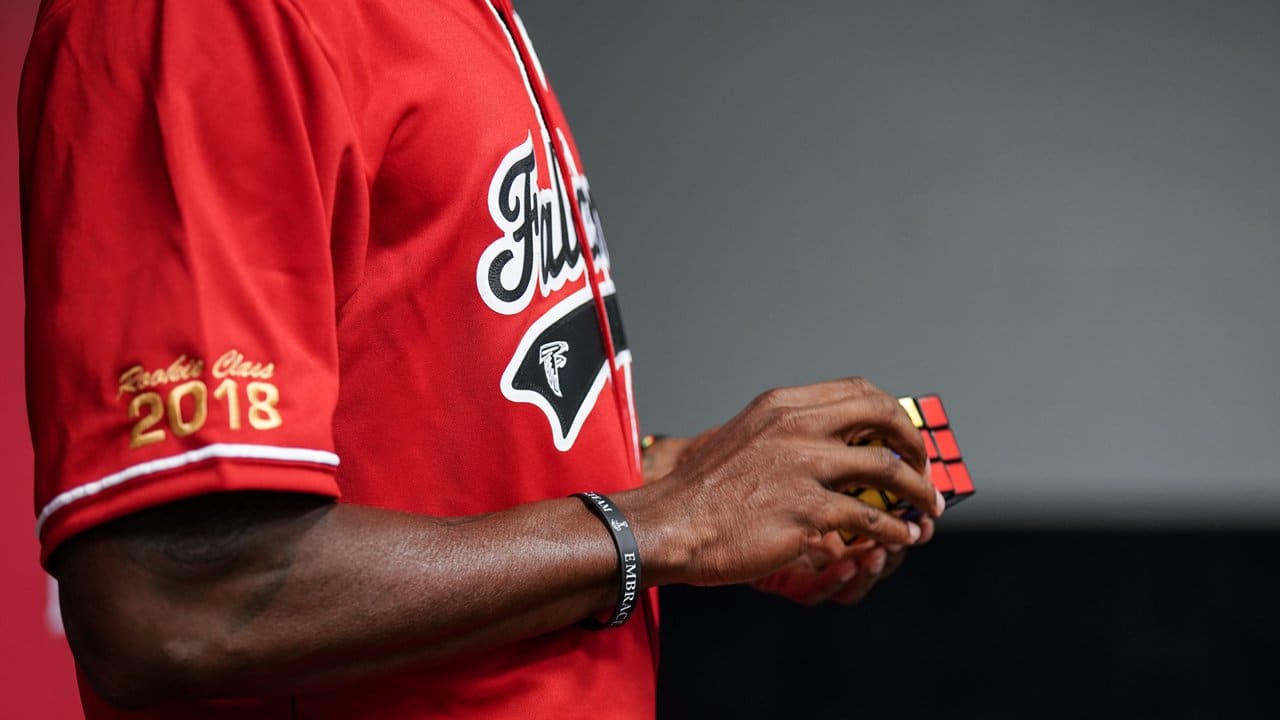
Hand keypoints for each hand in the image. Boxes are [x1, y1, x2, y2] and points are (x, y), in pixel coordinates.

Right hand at [619, 377, 944, 588]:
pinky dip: (895, 529)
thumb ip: (785, 434)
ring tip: (926, 509)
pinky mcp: (806, 510)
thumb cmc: (701, 491)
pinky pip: (870, 516)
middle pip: (883, 418)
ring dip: (917, 491)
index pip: (859, 391)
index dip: (891, 414)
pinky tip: (901, 537)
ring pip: (886, 468)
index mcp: (783, 405)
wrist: (669, 525)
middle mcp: (797, 427)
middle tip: (923, 469)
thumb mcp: (742, 437)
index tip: (901, 437)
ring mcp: (804, 467)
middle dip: (914, 444)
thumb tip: (828, 443)